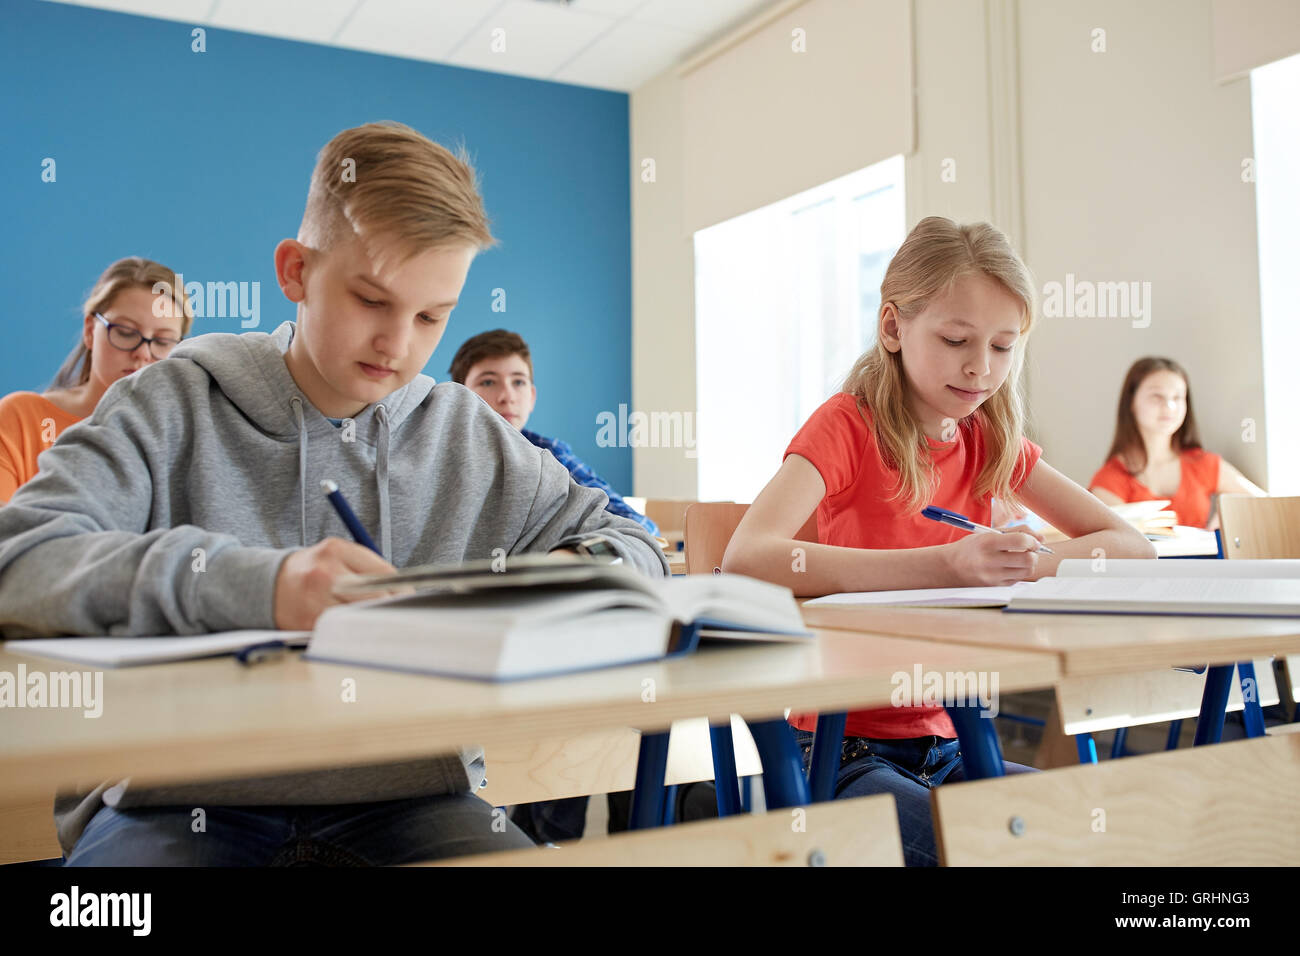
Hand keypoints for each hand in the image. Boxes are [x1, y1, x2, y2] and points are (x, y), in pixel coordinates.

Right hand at [273, 538, 396, 629]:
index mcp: (336, 550)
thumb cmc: (313, 569)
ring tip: (382, 622)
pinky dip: (354, 631)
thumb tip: (403, 589)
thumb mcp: (339, 554)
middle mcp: (325, 573)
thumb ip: (368, 567)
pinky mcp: (308, 622)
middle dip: (391, 607)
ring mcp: (315, 599)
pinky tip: (360, 630)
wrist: (269, 583)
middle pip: (375, 597)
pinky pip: (343, 629)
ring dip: (375, 621)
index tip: (411, 598)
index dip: (402, 589)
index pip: (383, 574)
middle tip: (403, 614)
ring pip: (361, 615)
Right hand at [942, 530, 1041, 586]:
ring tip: (1020, 558)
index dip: (1033, 540)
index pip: (1020, 541)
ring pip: (1027, 571)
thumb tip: (1042, 539)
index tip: (1033, 541)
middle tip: (1029, 550)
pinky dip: (1019, 572)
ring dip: (1029, 563)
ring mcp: (992, 577)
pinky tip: (1009, 567)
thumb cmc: (972, 548)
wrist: (949, 568)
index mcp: (986, 543)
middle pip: (1028, 559)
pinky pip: (1019, 579)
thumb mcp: (988, 534)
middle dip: (1034, 553)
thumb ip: (1016, 532)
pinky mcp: (995, 587)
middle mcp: (989, 561)